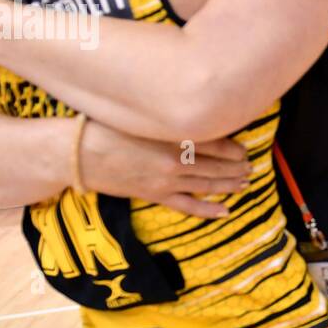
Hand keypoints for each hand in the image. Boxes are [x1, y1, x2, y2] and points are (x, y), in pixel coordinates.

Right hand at [81, 120, 251, 218]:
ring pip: (207, 184)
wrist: (77, 153)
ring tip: (245, 184)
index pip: (216, 143)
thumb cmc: (105, 127)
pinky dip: (208, 209)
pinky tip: (226, 211)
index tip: (245, 150)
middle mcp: (175, 159)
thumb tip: (194, 117)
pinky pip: (188, 206)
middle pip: (216, 165)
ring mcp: (166, 180)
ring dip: (229, 185)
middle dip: (236, 168)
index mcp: (173, 135)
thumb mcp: (142, 116)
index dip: (234, 149)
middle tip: (251, 168)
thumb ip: (169, 120)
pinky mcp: (155, 195)